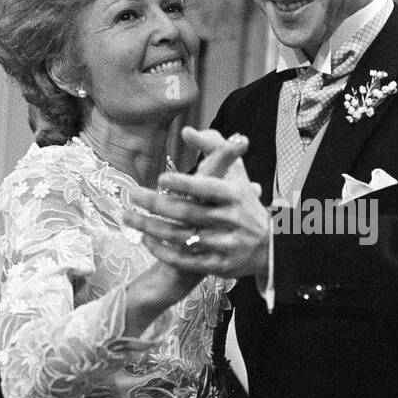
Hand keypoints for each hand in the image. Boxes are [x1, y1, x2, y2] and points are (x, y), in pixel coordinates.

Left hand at [124, 128, 269, 280]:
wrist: (269, 246)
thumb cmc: (243, 202)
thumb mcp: (235, 173)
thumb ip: (213, 148)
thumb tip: (186, 131)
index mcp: (236, 195)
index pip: (207, 188)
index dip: (184, 184)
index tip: (160, 179)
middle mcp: (233, 220)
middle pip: (188, 213)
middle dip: (157, 204)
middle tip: (133, 194)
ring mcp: (226, 245)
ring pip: (182, 238)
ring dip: (151, 228)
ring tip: (128, 217)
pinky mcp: (219, 266)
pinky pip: (185, 261)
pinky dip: (162, 251)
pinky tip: (146, 240)